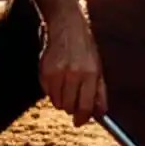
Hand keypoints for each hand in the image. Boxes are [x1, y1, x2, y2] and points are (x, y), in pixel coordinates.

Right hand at [39, 8, 106, 125]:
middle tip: (74, 99)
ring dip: (62, 99)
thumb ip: (100, 92)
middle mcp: (74, 73)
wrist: (66, 24)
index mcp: (90, 73)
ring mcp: (57, 72)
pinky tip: (57, 77)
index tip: (81, 120)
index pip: (86, 106)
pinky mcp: (44, 71)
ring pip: (57, 103)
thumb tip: (100, 114)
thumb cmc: (85, 47)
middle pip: (70, 107)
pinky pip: (48, 93)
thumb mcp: (98, 67)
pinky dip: (52, 90)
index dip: (83, 117)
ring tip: (66, 84)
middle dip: (72, 108)